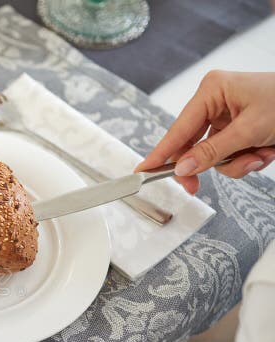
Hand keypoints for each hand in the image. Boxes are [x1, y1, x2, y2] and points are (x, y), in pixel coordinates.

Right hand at [137, 70, 274, 192]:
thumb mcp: (250, 130)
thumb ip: (213, 152)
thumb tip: (183, 167)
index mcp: (212, 90)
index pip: (179, 129)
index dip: (161, 152)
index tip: (142, 169)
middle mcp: (215, 101)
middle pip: (193, 145)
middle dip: (209, 163)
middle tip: (194, 187)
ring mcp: (227, 115)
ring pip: (213, 154)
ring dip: (236, 162)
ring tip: (259, 155)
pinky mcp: (238, 128)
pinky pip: (229, 154)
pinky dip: (247, 158)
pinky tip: (265, 151)